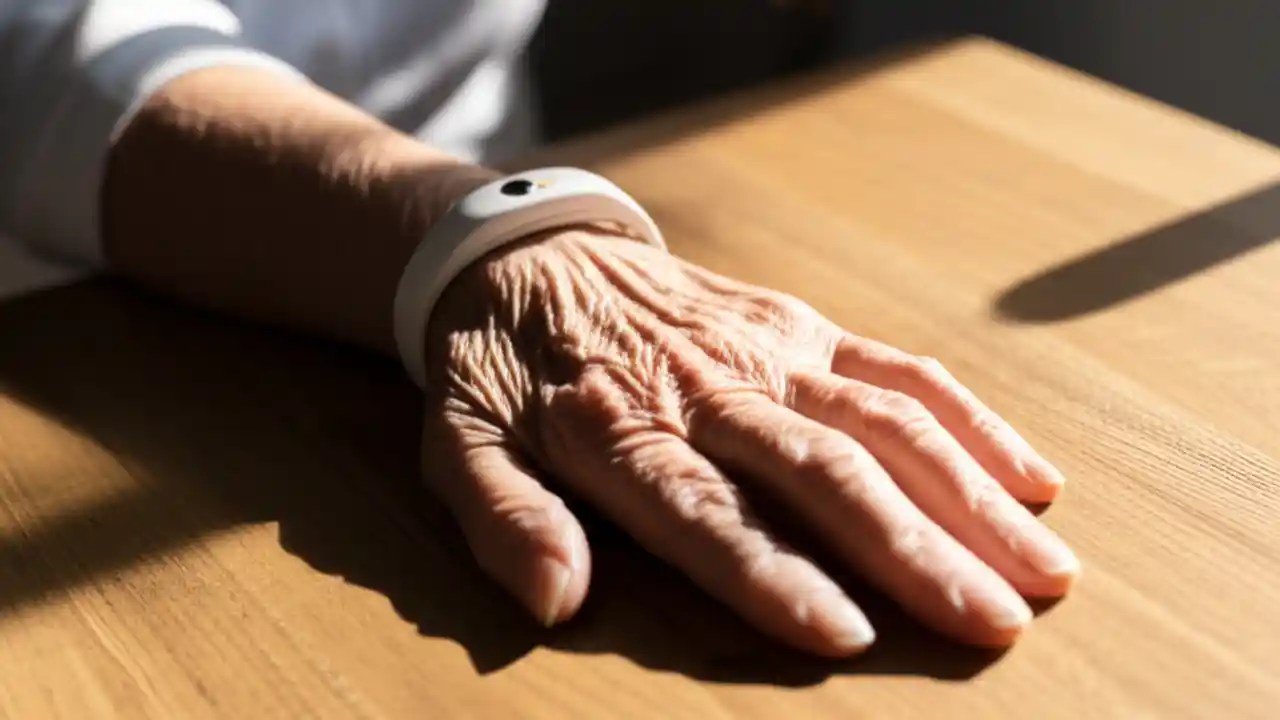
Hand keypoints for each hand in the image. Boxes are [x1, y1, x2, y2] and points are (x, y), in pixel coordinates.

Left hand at [419, 228, 1077, 656]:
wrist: (525, 253)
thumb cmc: (495, 371)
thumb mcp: (459, 449)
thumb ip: (505, 523)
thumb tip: (555, 603)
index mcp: (619, 431)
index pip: (708, 515)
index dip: (775, 576)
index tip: (848, 636)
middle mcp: (709, 389)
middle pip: (824, 473)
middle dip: (914, 552)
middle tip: (994, 624)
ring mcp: (765, 349)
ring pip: (884, 421)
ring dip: (969, 496)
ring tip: (1043, 570)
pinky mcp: (799, 323)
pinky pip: (895, 369)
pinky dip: (969, 421)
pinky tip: (1031, 477)